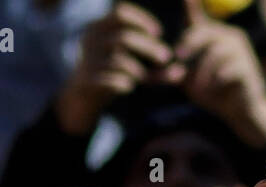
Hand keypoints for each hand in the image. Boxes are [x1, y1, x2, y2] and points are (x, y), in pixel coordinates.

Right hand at [55, 3, 176, 134]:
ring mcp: (87, 59)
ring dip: (138, 70)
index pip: (120, 12)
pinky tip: (129, 87)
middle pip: (124, 37)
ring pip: (118, 60)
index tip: (159, 33)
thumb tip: (182, 73)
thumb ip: (158, 68)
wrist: (83, 95)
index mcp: (99, 26)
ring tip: (146, 77)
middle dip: (149, 48)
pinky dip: (123, 83)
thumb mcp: (134, 65)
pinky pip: (109, 80)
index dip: (141, 20)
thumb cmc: (114, 74)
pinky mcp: (86, 79)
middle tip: (166, 58)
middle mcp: (91, 38)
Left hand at [174, 2, 265, 145]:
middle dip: (189, 43)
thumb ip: (177, 67)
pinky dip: (216, 81)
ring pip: (216, 52)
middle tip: (178, 57)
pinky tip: (213, 90)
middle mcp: (230, 37)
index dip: (192, 6)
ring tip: (197, 89)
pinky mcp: (248, 69)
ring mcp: (241, 52)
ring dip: (202, 71)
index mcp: (214, 35)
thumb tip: (155, 71)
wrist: (239, 112)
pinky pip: (229, 69)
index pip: (199, 18)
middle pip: (205, 32)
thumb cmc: (213, 92)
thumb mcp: (190, 77)